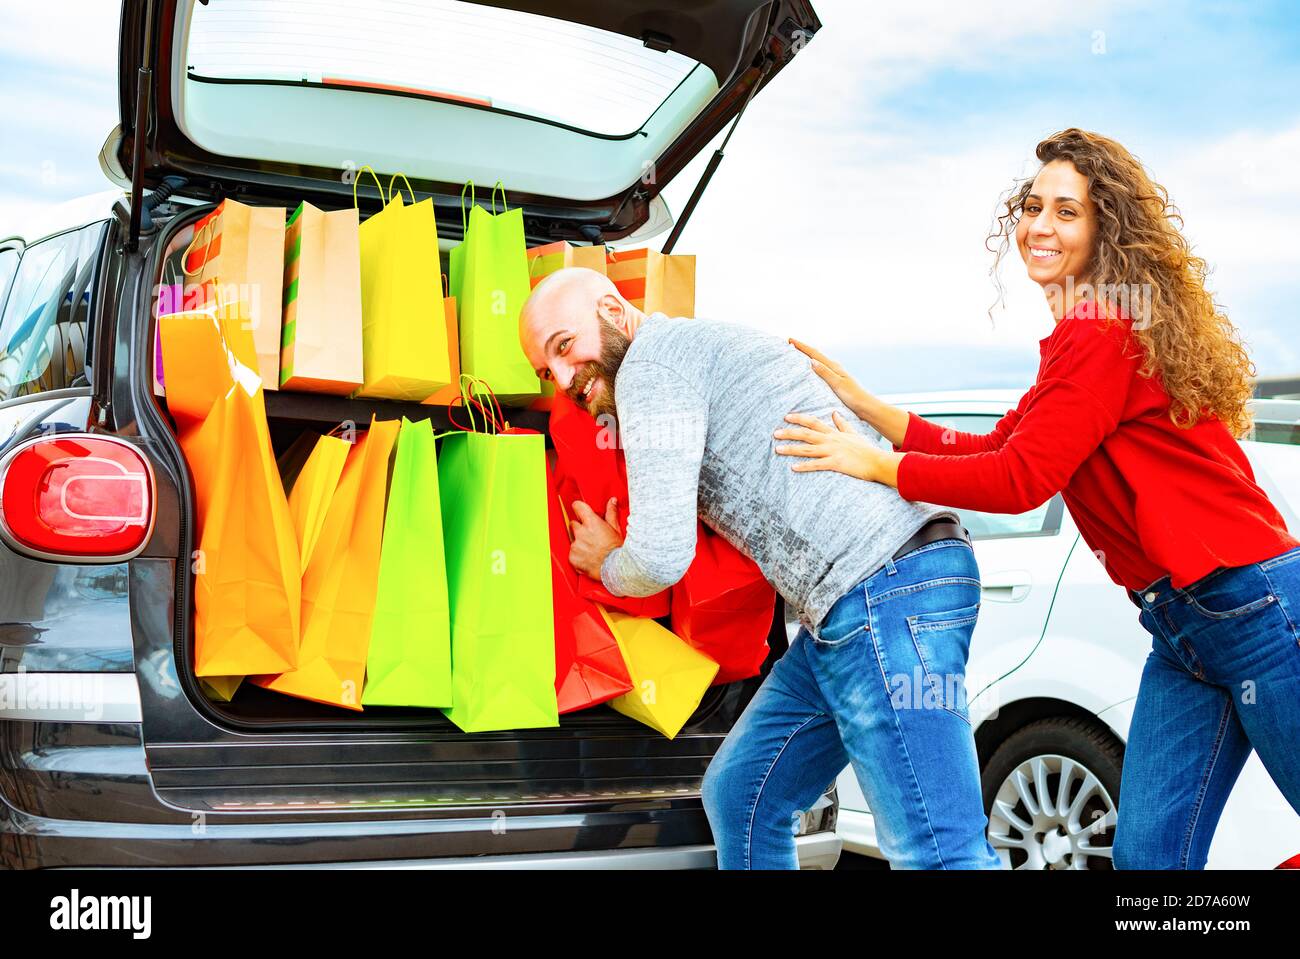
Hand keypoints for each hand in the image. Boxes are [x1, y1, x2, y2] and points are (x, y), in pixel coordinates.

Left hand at [568, 497, 623, 578]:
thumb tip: (612, 501)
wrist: (615, 569)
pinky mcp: (572, 557)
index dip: (578, 508)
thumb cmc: (617, 550)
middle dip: (580, 528)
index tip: (579, 510)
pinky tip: (588, 557)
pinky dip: (577, 555)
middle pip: (573, 524)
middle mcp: (581, 533)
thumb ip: (611, 514)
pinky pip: (572, 553)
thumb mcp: (616, 530)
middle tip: (590, 535)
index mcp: (592, 523)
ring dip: (579, 542)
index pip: (578, 507)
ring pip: (573, 539)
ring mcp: (576, 545)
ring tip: (591, 548)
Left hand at [774, 411, 901, 486]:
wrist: (878, 461)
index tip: (786, 417)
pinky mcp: (836, 463)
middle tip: (775, 433)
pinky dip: (804, 466)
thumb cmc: (866, 450)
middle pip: (806, 434)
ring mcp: (833, 451)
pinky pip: (817, 464)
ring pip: (808, 449)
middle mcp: (831, 440)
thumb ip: (842, 424)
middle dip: (789, 432)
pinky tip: (793, 467)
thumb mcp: (854, 433)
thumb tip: (834, 413)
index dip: (799, 418)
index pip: (813, 422)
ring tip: (777, 449)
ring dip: (791, 449)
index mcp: (834, 433)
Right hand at [788, 338, 871, 419]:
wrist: (865, 407)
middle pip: (815, 355)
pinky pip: (820, 370)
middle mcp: (834, 368)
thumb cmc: (853, 396)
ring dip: (807, 356)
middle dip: (803, 349)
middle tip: (790, 344)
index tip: (790, 340)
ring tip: (797, 354)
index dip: (802, 346)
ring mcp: (835, 374)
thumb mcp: (837, 384)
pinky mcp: (835, 382)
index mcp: (833, 367)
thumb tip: (812, 361)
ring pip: (818, 361)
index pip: (814, 354)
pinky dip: (813, 366)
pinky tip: (810, 370)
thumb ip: (825, 373)